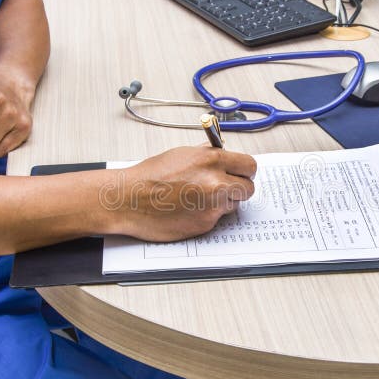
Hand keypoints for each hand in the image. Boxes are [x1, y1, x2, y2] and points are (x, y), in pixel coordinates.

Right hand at [99, 146, 256, 241]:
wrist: (130, 199)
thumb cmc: (150, 176)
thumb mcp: (182, 154)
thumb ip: (208, 155)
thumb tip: (224, 154)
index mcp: (211, 160)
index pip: (248, 165)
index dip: (245, 171)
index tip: (242, 174)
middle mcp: (216, 182)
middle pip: (248, 188)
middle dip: (239, 188)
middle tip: (226, 188)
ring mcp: (212, 205)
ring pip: (233, 204)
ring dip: (223, 202)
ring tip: (198, 199)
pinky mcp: (205, 224)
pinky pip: (217, 218)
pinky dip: (207, 215)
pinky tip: (188, 210)